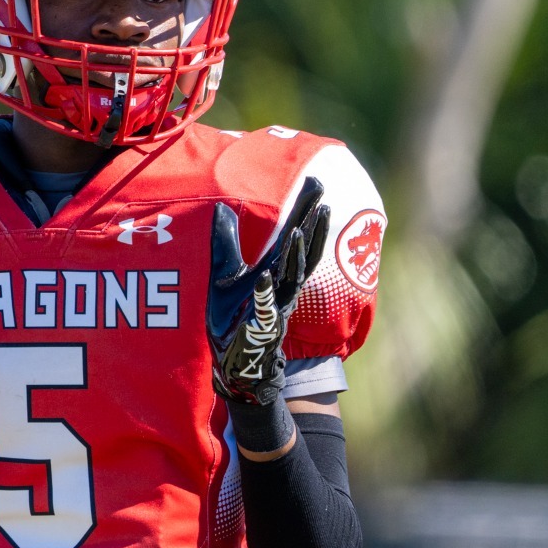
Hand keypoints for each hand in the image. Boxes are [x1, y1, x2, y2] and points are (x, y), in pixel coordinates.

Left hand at [208, 177, 329, 407]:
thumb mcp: (225, 275)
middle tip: (325, 201)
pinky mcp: (262, 326)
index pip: (294, 236)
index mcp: (276, 271)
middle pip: (304, 253)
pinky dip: (265, 292)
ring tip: (300, 231)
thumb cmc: (232, 318)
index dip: (305, 211)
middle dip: (314, 228)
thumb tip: (222, 209)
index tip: (318, 184)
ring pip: (291, 278)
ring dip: (296, 256)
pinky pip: (265, 308)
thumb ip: (226, 244)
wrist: (234, 362)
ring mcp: (276, 307)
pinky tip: (264, 277)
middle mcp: (283, 287)